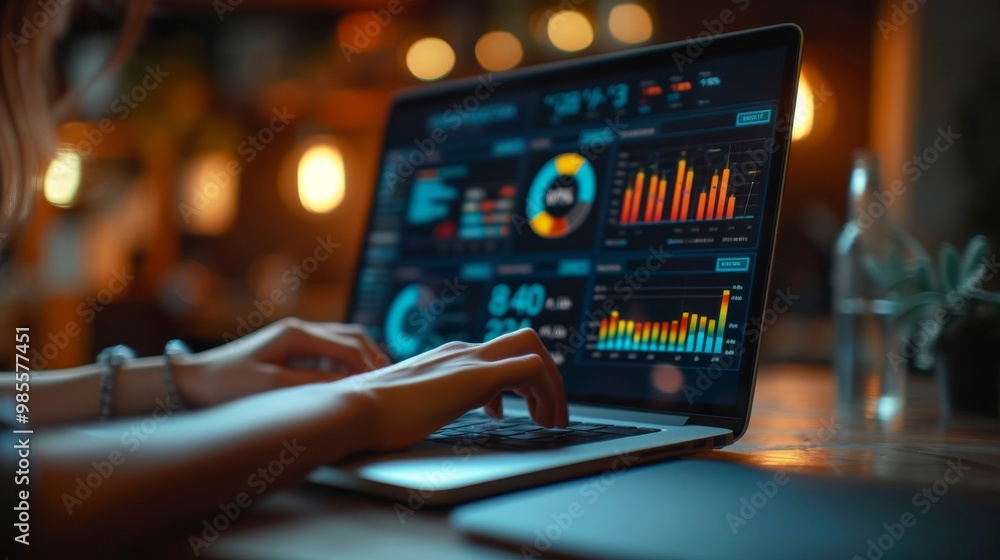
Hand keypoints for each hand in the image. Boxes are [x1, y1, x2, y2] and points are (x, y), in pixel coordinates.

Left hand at [174, 318, 389, 406]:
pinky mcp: (290, 350)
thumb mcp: (270, 388)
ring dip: (363, 358)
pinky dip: (348, 363)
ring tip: (378, 380)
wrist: (190, 382)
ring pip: (343, 341)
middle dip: (374, 357)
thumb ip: (311, 384)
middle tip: (390, 381)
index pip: (348, 347)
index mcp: (297, 334)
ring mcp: (295, 338)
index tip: (383, 387)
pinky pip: (330, 352)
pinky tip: (353, 381)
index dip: (369, 366)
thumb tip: (346, 385)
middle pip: (352, 336)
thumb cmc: (226, 386)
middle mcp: (299, 330)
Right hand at [343, 328, 567, 450]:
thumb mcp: (413, 404)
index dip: (520, 377)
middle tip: (548, 414)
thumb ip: (428, 401)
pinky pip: (531, 369)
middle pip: (525, 341)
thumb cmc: (375, 416)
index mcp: (449, 356)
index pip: (500, 350)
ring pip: (535, 351)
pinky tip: (541, 420)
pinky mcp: (477, 377)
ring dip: (553, 387)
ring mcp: (470, 360)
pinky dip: (547, 393)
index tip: (519, 410)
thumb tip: (428, 414)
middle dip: (547, 377)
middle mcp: (463, 351)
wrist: (355, 410)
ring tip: (551, 422)